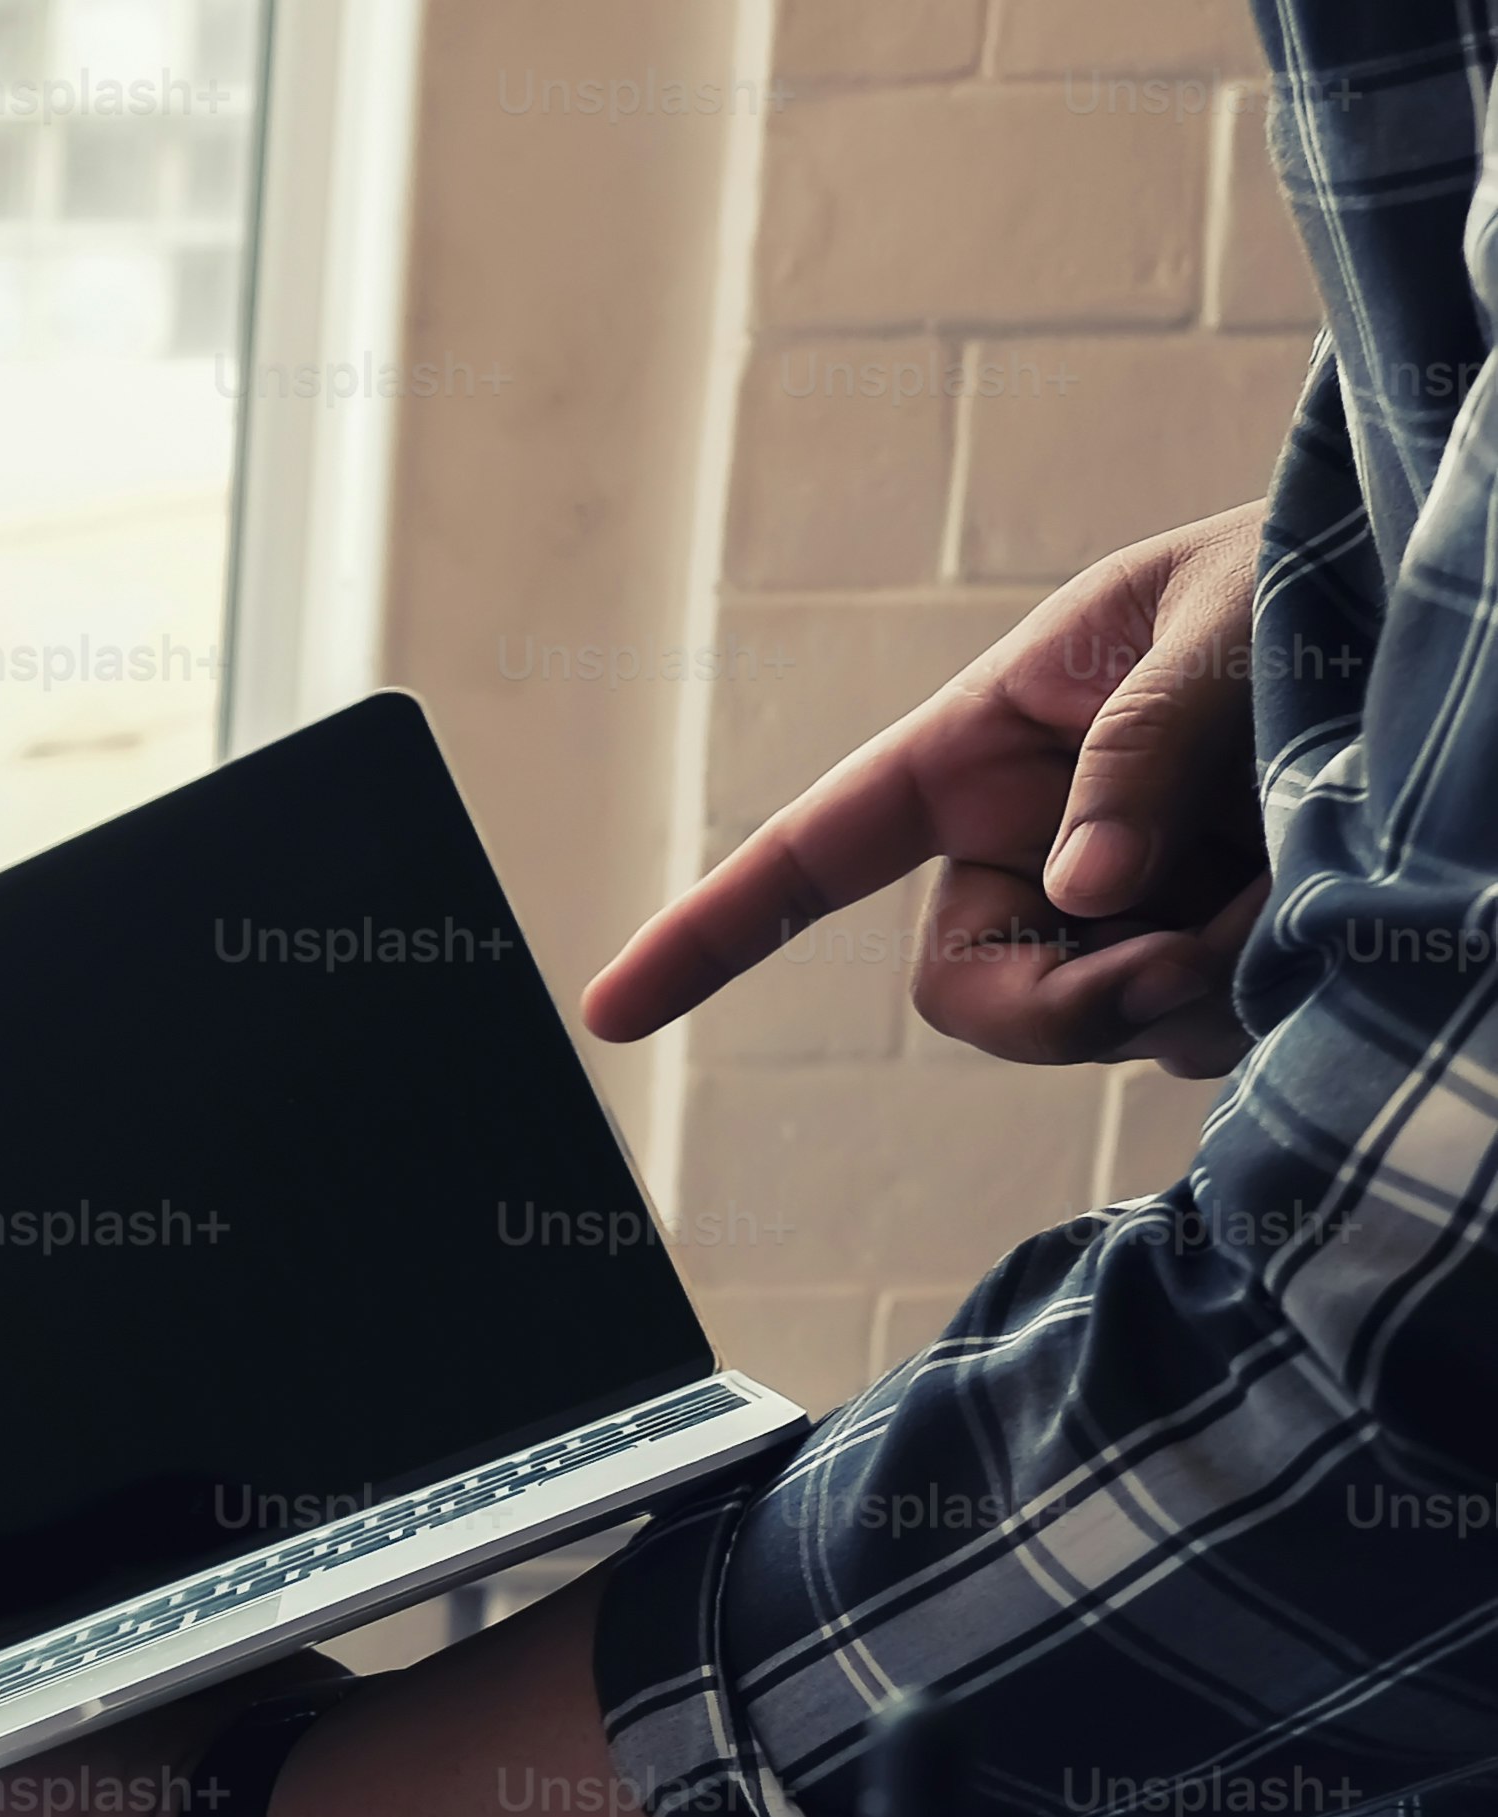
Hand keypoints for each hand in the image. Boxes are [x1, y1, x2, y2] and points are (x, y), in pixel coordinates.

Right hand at [584, 501, 1269, 1073]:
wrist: (1446, 609)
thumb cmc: (1320, 574)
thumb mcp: (1224, 628)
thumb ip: (1143, 756)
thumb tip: (1089, 895)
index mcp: (989, 746)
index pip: (818, 849)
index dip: (710, 932)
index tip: (610, 1012)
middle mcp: (1038, 842)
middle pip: (968, 992)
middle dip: (1065, 1005)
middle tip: (1184, 963)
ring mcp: (1122, 909)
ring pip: (1093, 1026)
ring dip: (1195, 988)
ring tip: (1301, 890)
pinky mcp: (1211, 953)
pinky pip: (1188, 1033)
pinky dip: (1254, 997)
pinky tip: (1315, 916)